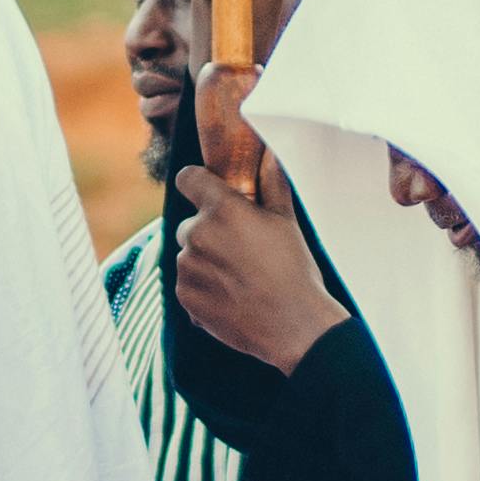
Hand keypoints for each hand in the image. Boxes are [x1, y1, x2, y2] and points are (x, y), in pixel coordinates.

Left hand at [172, 153, 346, 376]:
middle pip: (191, 223)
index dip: (198, 184)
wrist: (294, 326)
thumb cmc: (294, 271)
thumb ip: (271, 183)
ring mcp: (188, 267)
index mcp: (222, 210)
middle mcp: (198, 235)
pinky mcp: (184, 296)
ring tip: (240, 278)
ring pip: (189, 254)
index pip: (188, 179)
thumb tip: (269, 154)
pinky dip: (202, 287)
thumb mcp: (286, 221)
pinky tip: (231, 295)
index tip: (207, 193)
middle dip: (210, 232)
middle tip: (241, 251)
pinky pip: (187, 282)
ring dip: (205, 261)